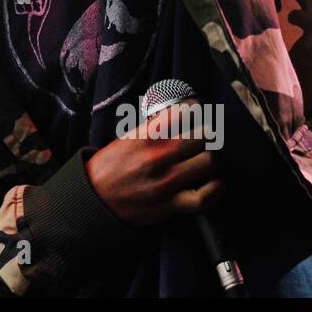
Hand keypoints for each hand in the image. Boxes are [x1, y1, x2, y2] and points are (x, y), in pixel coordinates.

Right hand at [85, 101, 225, 227]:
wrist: (95, 198)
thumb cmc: (111, 166)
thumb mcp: (127, 138)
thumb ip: (152, 128)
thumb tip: (178, 115)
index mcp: (146, 137)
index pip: (183, 112)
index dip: (196, 107)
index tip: (198, 109)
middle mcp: (158, 157)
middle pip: (202, 136)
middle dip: (206, 133)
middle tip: (204, 135)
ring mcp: (166, 182)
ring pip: (208, 163)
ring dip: (210, 159)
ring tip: (206, 157)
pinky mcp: (170, 204)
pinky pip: (203, 197)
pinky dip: (215, 189)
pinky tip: (216, 182)